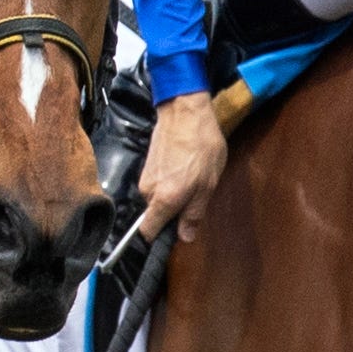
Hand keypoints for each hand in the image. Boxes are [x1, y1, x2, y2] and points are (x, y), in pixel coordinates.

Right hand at [135, 93, 227, 242]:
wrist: (185, 112)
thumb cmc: (201, 146)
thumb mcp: (208, 185)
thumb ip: (194, 214)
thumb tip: (185, 237)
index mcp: (164, 200)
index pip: (147, 233)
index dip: (158, 240)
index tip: (171, 237)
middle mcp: (149, 192)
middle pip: (155, 216)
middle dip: (173, 213)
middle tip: (195, 198)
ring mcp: (145, 179)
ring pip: (157, 200)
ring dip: (172, 196)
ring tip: (192, 178)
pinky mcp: (146, 167)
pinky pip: (156, 186)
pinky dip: (169, 183)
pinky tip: (184, 168)